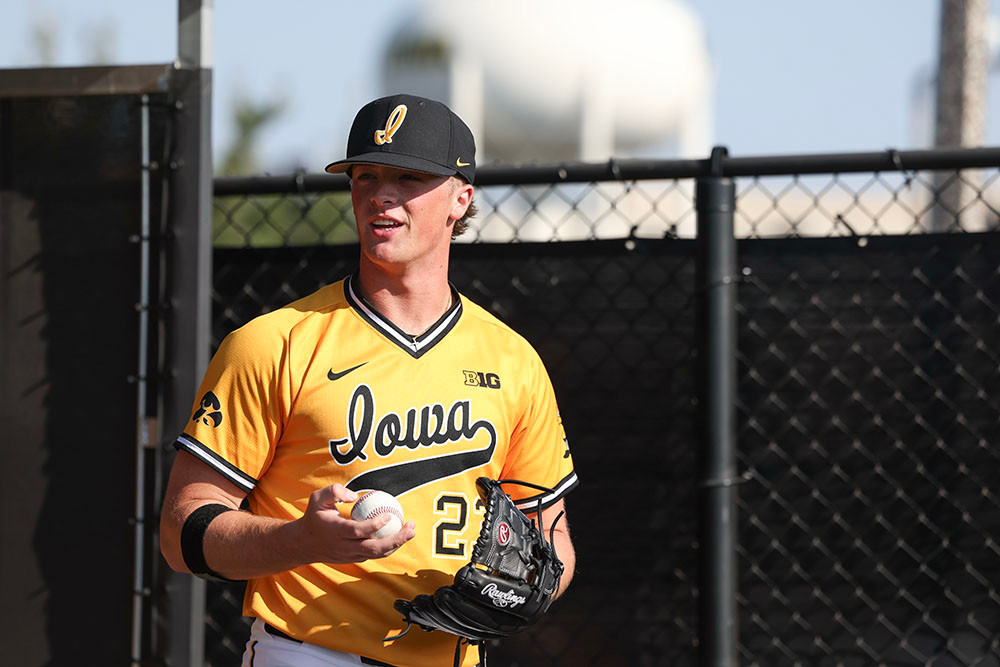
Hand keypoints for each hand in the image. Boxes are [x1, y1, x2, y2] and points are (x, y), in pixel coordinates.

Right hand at [296, 484, 414, 563]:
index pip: (358, 531)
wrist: (303, 544)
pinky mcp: (354, 560)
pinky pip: (374, 555)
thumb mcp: (317, 498)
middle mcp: (344, 547)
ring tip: (411, 531)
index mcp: (336, 532)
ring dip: (397, 544)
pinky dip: (389, 547)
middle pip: (374, 548)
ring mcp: (350, 556)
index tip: (389, 515)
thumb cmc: (314, 516)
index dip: (375, 525)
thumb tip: (354, 496)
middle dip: (396, 540)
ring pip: (377, 554)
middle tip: (411, 527)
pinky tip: (399, 534)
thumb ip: (334, 491)